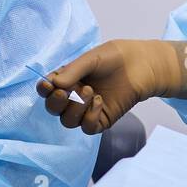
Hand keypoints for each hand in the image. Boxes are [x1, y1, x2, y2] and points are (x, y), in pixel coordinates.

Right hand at [37, 39, 186, 134]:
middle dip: (57, 102)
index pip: (47, 90)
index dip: (44, 89)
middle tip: (67, 92)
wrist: (142, 65)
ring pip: (68, 121)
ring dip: (75, 108)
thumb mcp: (92, 59)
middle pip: (53, 109)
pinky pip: (87, 128)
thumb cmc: (116, 58)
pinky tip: (100, 102)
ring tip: (91, 92)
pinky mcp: (101, 121)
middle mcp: (73, 97)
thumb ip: (73, 70)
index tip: (47, 84)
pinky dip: (90, 116)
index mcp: (66, 81)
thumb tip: (55, 84)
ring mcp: (86, 111)